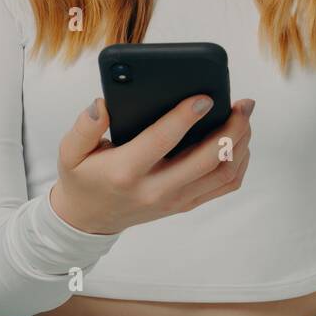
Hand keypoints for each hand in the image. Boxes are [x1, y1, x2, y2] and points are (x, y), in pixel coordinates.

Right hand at [49, 94, 254, 235]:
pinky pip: (224, 185)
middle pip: (206, 159)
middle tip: (243, 103)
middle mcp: (156, 188)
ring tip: (245, 116)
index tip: (205, 97)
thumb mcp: (71, 151)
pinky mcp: (186, 203)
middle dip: (231, 128)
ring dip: (241, 143)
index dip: (186, 117)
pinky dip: (240, 162)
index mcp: (126, 170)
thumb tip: (103, 104)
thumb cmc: (83, 176)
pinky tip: (240, 139)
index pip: (162, 141)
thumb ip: (84, 126)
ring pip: (223, 173)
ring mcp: (175, 199)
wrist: (88, 218)